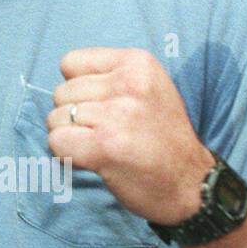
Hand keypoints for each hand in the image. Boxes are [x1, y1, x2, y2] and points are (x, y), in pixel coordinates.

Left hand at [47, 48, 215, 224]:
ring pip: (55, 118)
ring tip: (103, 146)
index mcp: (137, 62)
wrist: (191, 184)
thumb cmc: (162, 137)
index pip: (70, 63)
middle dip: (74, 116)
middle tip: (106, 133)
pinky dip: (67, 155)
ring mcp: (117, 115)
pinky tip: (94, 160)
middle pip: (61, 92)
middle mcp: (128, 83)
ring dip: (71, 137)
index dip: (77, 88)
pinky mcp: (105, 146)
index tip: (102, 106)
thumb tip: (63, 81)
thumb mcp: (148, 88)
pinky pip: (56, 142)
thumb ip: (109, 76)